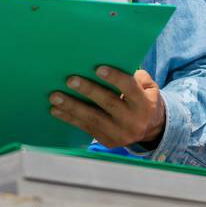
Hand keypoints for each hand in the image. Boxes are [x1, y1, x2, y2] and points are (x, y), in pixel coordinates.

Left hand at [49, 66, 165, 149]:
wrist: (150, 130)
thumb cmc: (144, 100)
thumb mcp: (149, 88)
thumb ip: (137, 77)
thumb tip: (112, 65)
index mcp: (144, 104)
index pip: (129, 88)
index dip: (114, 78)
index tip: (98, 68)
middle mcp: (133, 121)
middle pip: (108, 103)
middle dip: (88, 90)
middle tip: (69, 80)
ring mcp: (120, 134)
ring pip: (93, 118)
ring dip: (72, 106)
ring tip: (55, 96)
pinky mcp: (108, 141)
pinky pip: (86, 128)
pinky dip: (70, 118)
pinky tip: (56, 110)